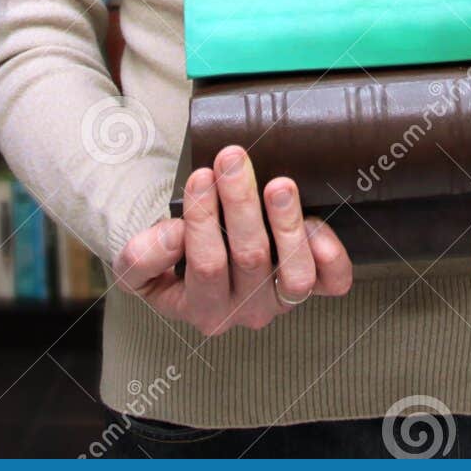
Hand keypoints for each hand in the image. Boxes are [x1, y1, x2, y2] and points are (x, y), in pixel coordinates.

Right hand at [113, 145, 352, 333]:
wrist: (200, 266)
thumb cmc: (171, 258)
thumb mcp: (138, 262)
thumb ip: (143, 256)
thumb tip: (175, 234)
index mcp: (201, 308)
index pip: (206, 265)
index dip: (204, 219)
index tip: (201, 175)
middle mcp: (246, 311)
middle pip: (250, 258)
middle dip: (240, 203)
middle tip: (233, 159)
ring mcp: (282, 300)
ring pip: (295, 274)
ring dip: (288, 224)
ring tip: (278, 184)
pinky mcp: (315, 285)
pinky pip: (333, 281)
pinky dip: (330, 255)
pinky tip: (317, 223)